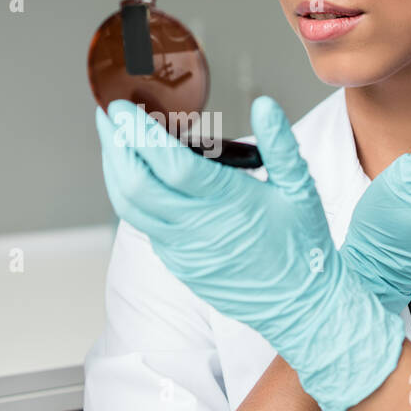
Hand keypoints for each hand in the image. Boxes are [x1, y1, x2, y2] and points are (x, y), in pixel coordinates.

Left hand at [95, 96, 405, 410]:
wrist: (301, 305)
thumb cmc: (303, 245)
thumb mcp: (300, 189)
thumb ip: (280, 144)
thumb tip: (264, 104)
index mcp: (229, 203)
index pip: (170, 163)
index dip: (140, 133)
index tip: (123, 107)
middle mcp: (198, 228)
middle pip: (137, 183)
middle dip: (115, 144)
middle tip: (107, 114)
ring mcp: (183, 250)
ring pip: (131, 207)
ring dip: (115, 170)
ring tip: (112, 140)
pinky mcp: (179, 264)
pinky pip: (144, 227)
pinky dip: (131, 197)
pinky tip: (134, 176)